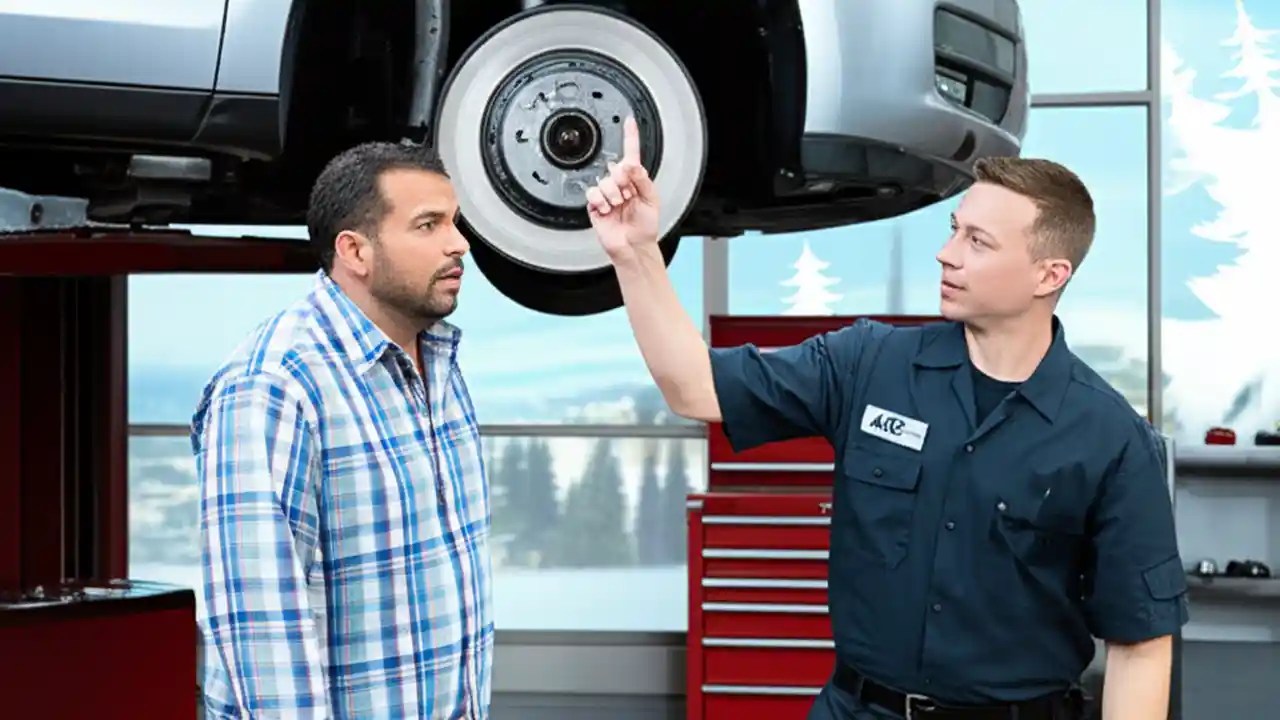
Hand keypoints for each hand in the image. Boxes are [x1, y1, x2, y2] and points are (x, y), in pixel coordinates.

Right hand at [585, 116, 659, 260]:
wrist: (634, 245)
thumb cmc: (645, 226)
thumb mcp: (651, 200)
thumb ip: (642, 179)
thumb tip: (630, 166)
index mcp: (635, 180)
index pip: (631, 154)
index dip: (630, 137)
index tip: (630, 122)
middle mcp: (620, 184)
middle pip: (616, 168)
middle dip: (623, 183)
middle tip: (628, 197)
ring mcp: (607, 194)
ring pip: (604, 182)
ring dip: (613, 195)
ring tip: (619, 206)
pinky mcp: (595, 205)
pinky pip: (592, 193)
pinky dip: (601, 201)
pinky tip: (607, 209)